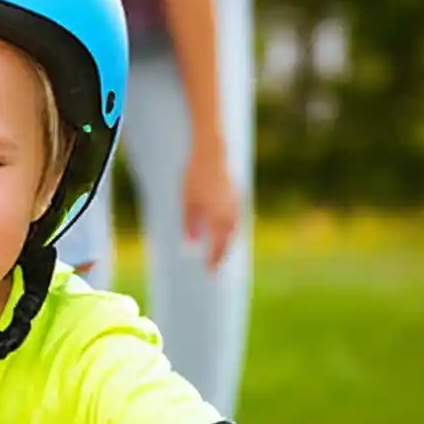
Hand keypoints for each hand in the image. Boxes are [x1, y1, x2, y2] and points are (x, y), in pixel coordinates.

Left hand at [183, 140, 240, 271]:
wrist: (212, 152)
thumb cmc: (195, 177)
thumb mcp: (188, 203)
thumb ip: (190, 225)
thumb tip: (191, 246)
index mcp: (220, 217)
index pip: (219, 245)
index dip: (215, 259)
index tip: (210, 271)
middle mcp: (231, 212)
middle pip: (229, 239)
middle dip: (222, 253)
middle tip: (215, 266)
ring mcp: (235, 203)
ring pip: (234, 228)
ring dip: (228, 241)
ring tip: (221, 251)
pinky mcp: (235, 194)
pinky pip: (235, 217)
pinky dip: (231, 228)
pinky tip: (226, 229)